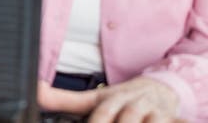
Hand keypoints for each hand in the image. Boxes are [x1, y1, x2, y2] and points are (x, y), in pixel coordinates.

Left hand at [38, 76, 179, 121]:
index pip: (100, 112)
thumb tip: (35, 92)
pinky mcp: (171, 119)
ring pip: (145, 122)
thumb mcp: (93, 98)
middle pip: (121, 119)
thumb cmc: (121, 99)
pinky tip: (156, 122)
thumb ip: (63, 99)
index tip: (86, 120)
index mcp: (110, 99)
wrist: (158, 88)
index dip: (96, 121)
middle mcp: (131, 104)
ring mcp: (152, 112)